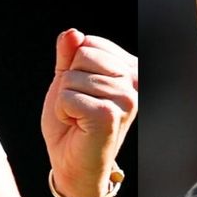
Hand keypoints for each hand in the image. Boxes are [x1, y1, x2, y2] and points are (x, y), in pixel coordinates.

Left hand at [41, 29, 137, 196]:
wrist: (72, 163)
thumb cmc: (72, 123)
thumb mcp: (67, 81)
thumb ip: (69, 55)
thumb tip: (72, 32)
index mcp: (129, 70)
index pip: (89, 43)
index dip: (74, 66)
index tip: (83, 91)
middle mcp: (134, 83)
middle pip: (81, 56)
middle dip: (68, 82)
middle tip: (79, 107)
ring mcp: (125, 99)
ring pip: (72, 77)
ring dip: (64, 99)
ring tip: (78, 118)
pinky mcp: (110, 115)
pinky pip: (67, 97)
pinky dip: (62, 112)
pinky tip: (77, 126)